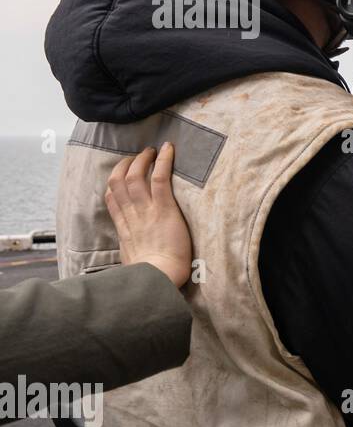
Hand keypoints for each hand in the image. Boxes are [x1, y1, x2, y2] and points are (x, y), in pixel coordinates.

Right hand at [105, 143, 193, 288]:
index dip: (115, 182)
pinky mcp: (163, 208)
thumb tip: (137, 248)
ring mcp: (145, 210)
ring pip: (136, 176)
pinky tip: (168, 149)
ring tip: (151, 150)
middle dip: (126, 165)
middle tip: (138, 156)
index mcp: (123, 228)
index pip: (111, 198)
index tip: (123, 173)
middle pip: (119, 182)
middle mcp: (131, 215)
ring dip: (142, 159)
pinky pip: (159, 178)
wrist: (158, 277)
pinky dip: (163, 161)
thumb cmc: (150, 273)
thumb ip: (132, 247)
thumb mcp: (132, 258)